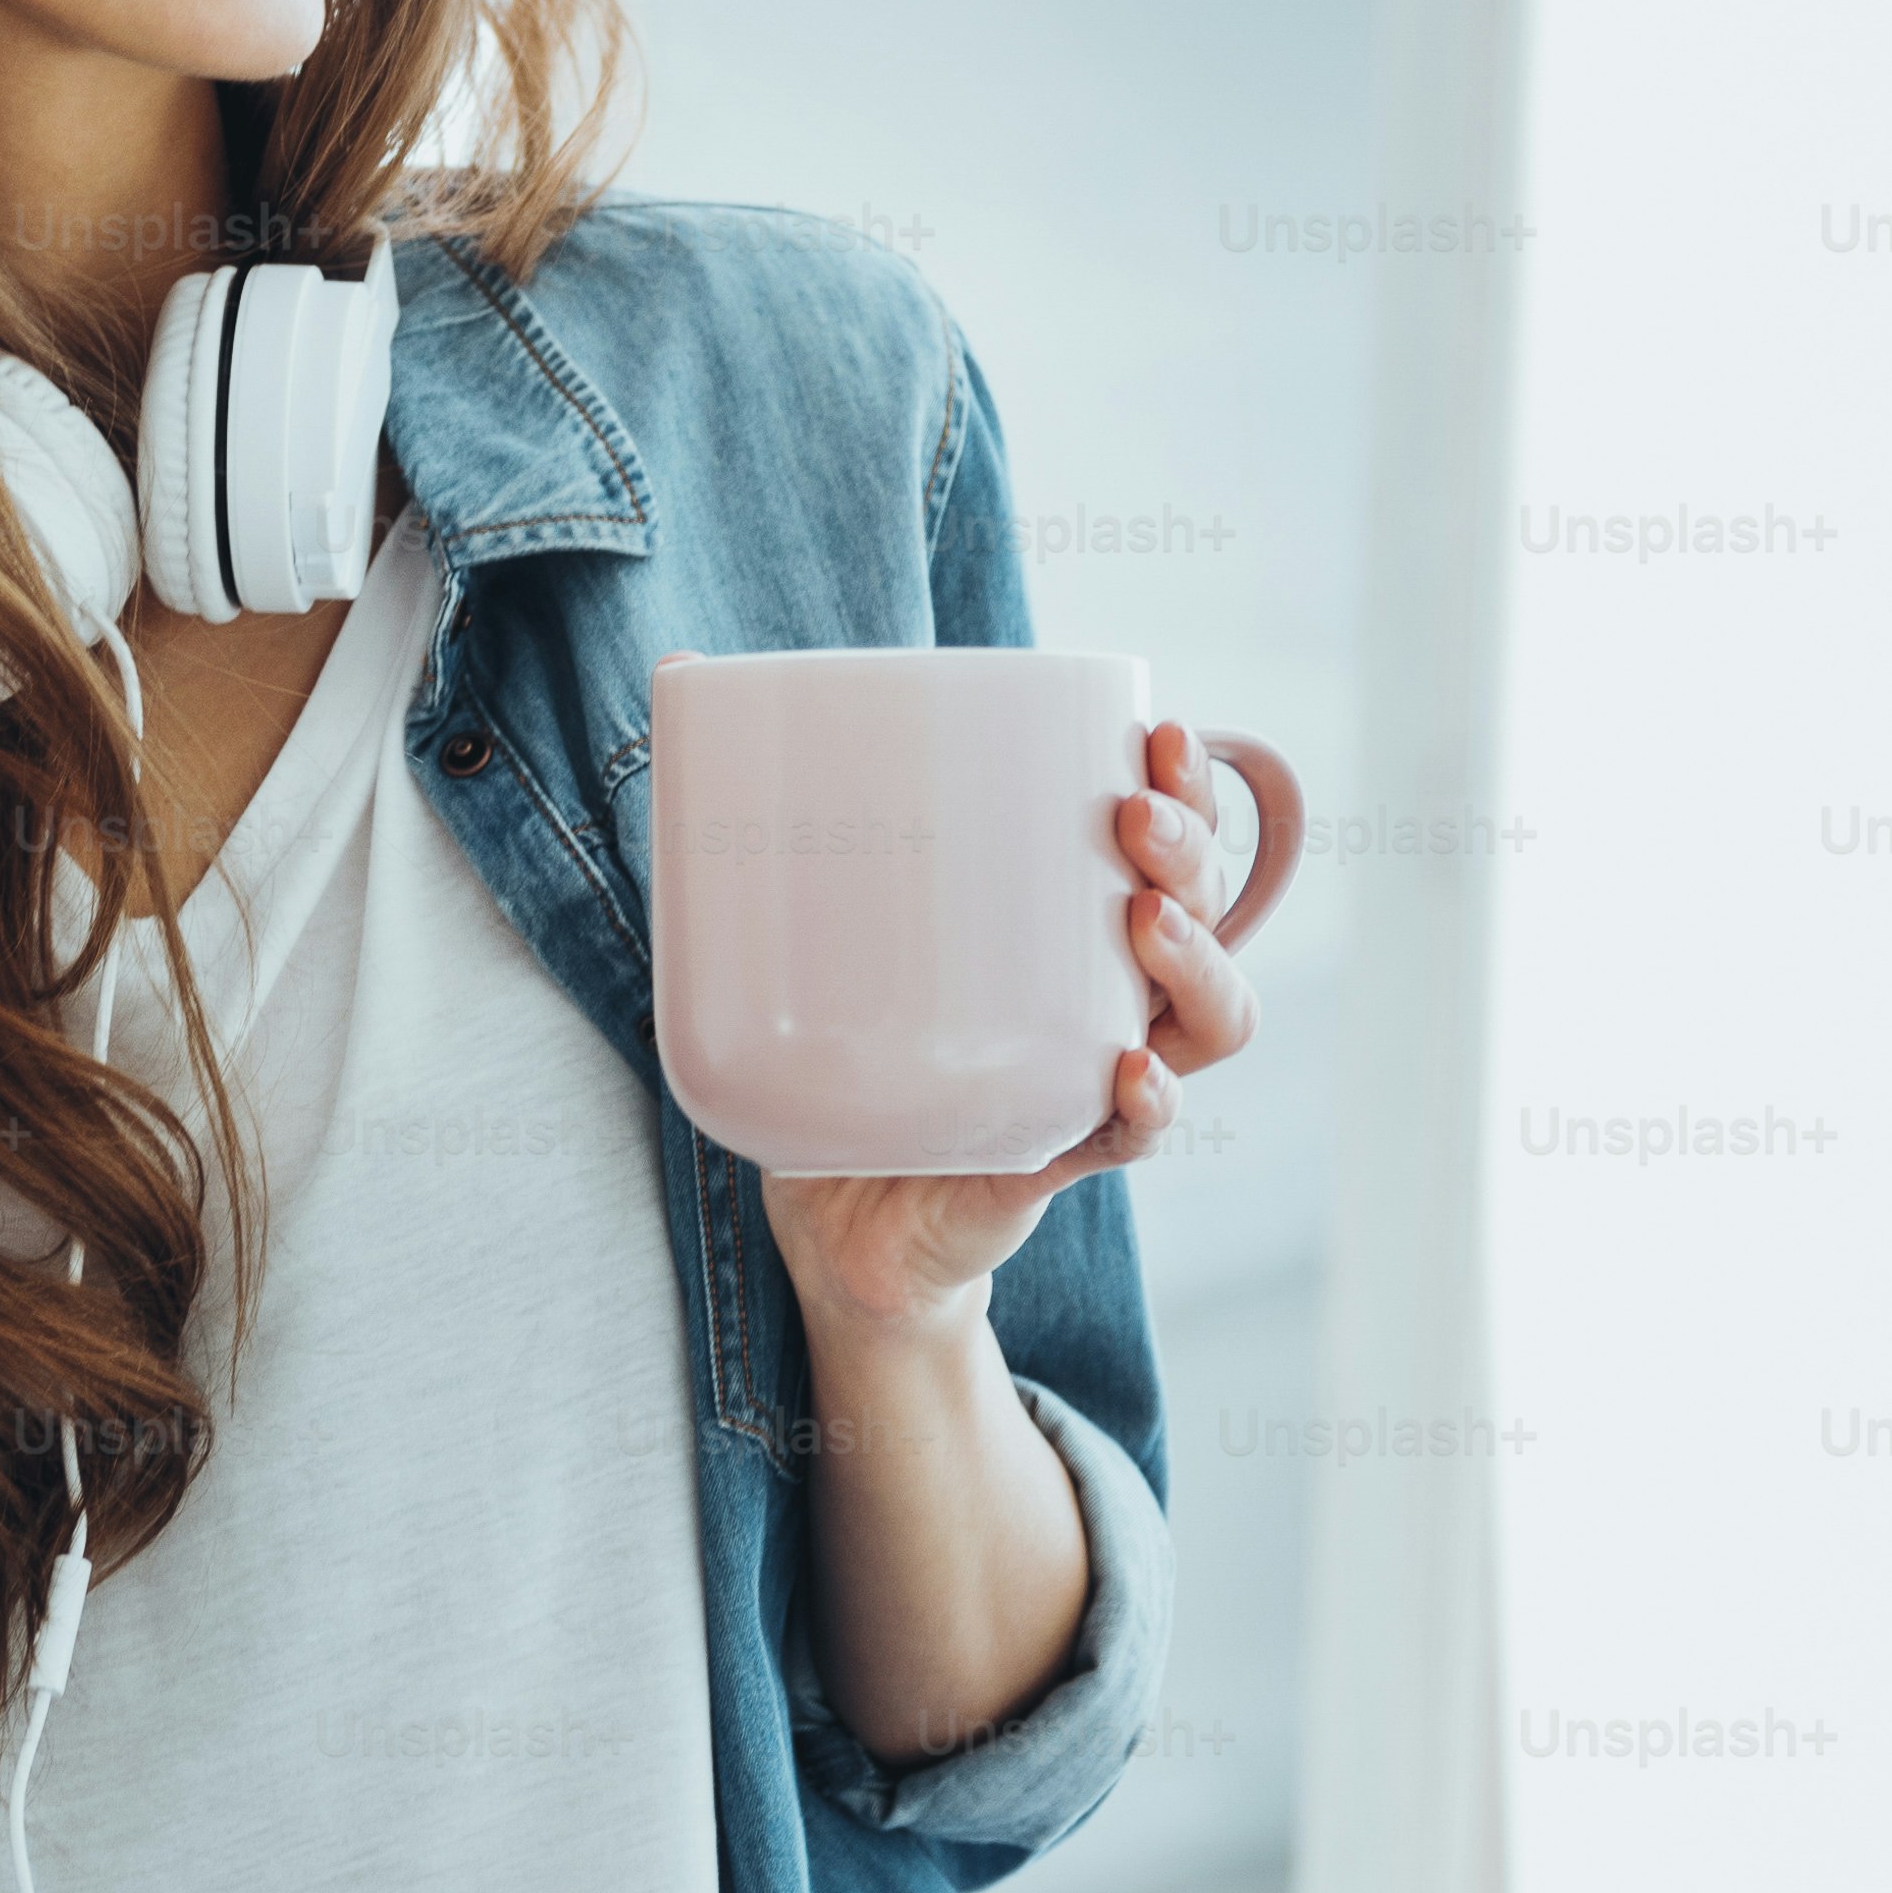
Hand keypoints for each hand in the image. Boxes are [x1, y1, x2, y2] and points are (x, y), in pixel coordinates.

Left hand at [761, 716, 1270, 1333]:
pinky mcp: (1063, 1154)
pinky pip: (1136, 1133)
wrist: (836, 1219)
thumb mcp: (810, 933)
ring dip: (1195, 960)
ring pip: (1211, 1018)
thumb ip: (764, 821)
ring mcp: (1096, 1074)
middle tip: (1131, 817)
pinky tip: (1129, 1069)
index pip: (1165, 838)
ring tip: (1142, 921)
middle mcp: (1105, 993)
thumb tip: (680, 673)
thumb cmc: (844, 1057)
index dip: (1187, 784)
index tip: (1154, 732)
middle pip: (1202, 908)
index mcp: (1064, 925)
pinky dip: (1146, 1102)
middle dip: (1189, 848)